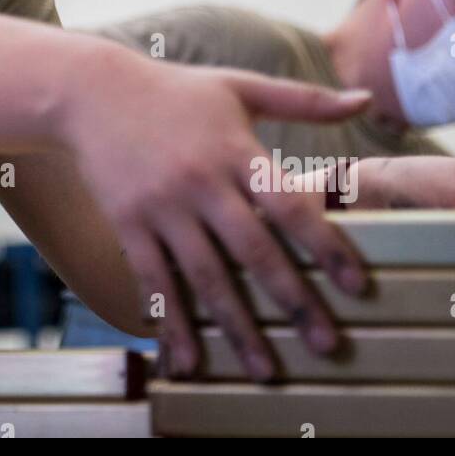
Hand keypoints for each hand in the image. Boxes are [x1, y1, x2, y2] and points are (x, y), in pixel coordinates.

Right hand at [58, 45, 372, 379]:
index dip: (326, 246)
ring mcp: (162, 207)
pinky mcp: (129, 224)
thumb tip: (365, 100)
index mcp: (235, 150)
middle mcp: (201, 181)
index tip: (355, 286)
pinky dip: (172, 323)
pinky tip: (189, 359)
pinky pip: (154, 281)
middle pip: (254, 251)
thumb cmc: (173, 89)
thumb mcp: (239, 85)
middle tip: (327, 346)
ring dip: (238, 328)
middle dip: (293, 301)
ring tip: (265, 370)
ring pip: (206, 277)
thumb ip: (304, 100)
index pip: (290, 205)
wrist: (89, 91)